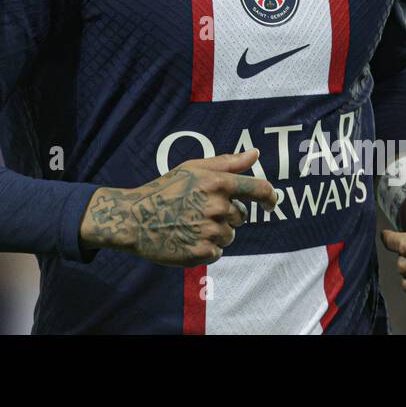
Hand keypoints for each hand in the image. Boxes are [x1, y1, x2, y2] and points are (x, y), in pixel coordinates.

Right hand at [79, 150, 277, 266]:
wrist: (135, 218)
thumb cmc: (166, 189)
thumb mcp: (193, 168)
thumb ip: (228, 162)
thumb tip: (256, 154)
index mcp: (218, 182)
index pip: (259, 189)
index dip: (269, 197)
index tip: (270, 203)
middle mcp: (218, 207)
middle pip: (241, 216)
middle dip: (226, 214)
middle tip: (197, 210)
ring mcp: (210, 231)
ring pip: (230, 235)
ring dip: (215, 232)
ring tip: (189, 224)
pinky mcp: (202, 252)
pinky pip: (218, 252)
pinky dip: (206, 247)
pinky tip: (186, 238)